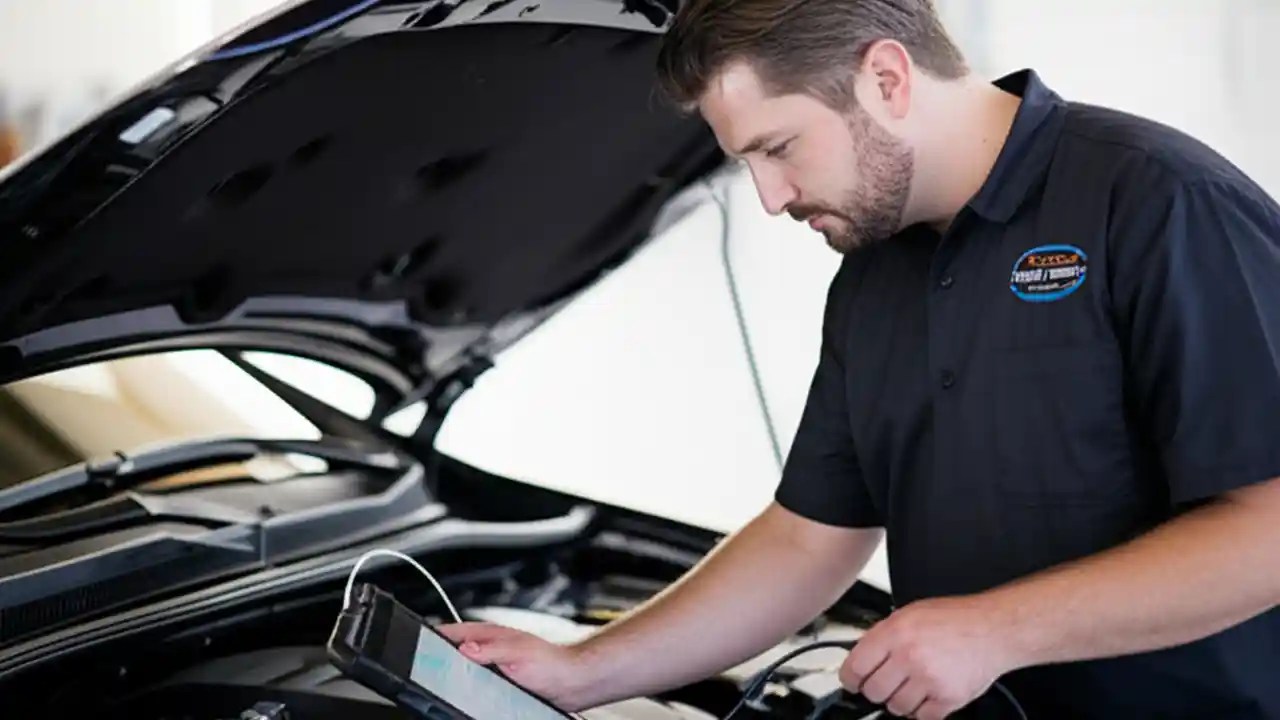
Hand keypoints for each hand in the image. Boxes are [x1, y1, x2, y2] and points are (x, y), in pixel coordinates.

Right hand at [435, 622, 595, 710]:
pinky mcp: (500, 681)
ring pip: (465, 667)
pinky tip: (464, 693)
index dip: (434, 636)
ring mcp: (494, 665)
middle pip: (455, 651)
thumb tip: (465, 648)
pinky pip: (476, 682)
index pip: (454, 632)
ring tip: (439, 680)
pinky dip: (467, 686)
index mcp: (491, 636)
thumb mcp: (517, 653)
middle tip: (423, 667)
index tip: (419, 643)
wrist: (571, 682)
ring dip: (454, 672)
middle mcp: (490, 648)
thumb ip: (490, 649)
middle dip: (439, 656)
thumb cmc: (551, 664)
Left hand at [838, 596, 1018, 718]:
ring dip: (900, 700)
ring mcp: (928, 680)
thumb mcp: (910, 613)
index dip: (850, 678)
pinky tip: (928, 693)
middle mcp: (909, 657)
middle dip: (876, 689)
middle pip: (873, 692)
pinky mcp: (947, 699)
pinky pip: (921, 717)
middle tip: (886, 682)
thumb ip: (883, 634)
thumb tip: (861, 654)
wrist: (992, 629)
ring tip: (912, 685)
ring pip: (896, 708)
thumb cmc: (955, 619)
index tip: (852, 682)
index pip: (855, 667)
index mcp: (896, 633)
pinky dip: (922, 710)